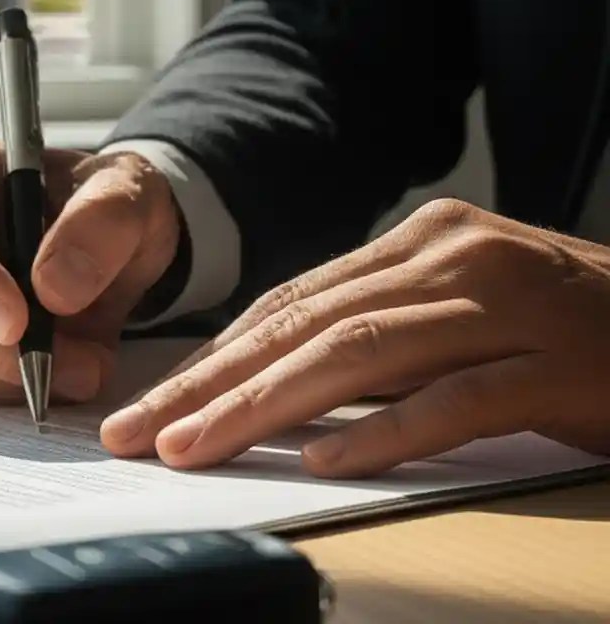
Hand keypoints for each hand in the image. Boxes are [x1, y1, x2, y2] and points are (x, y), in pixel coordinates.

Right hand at [0, 133, 180, 402]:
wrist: (97, 243)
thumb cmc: (98, 202)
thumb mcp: (125, 191)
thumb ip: (101, 223)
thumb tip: (55, 290)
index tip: (17, 324)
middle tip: (79, 366)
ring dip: (5, 376)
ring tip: (82, 369)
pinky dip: (1, 388)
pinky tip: (53, 375)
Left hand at [100, 198, 609, 476]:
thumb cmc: (564, 331)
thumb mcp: (457, 314)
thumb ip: (375, 334)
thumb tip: (270, 383)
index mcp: (421, 243)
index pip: (290, 302)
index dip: (212, 356)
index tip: (151, 403)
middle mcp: (454, 258)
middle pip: (304, 325)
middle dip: (210, 384)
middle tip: (140, 431)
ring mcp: (507, 304)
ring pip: (360, 354)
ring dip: (265, 406)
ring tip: (197, 448)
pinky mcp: (557, 360)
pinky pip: (456, 399)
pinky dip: (385, 432)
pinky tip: (324, 460)